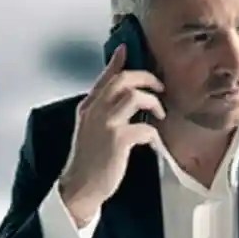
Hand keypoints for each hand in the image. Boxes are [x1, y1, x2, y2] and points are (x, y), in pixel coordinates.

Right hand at [58, 44, 165, 225]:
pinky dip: (152, 132)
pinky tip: (152, 141)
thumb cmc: (89, 161)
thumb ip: (102, 110)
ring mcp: (105, 125)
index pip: (105, 78)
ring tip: (160, 114)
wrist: (79, 188)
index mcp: (88, 108)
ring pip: (134, 96)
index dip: (117, 62)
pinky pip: (144, 127)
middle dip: (146, 78)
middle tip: (160, 87)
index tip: (126, 49)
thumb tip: (119, 98)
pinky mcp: (117, 141)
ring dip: (153, 102)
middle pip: (123, 80)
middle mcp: (95, 111)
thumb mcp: (89, 129)